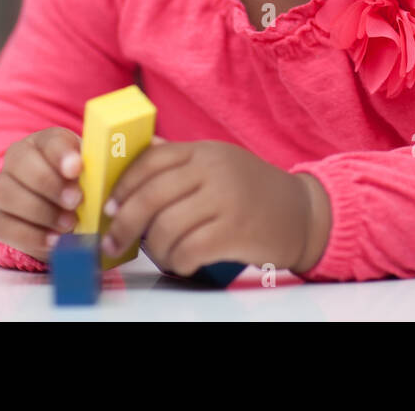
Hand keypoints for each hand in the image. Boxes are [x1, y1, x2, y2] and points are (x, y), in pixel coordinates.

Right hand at [0, 127, 82, 260]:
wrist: (63, 212)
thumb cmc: (83, 186)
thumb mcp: (92, 174)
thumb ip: (95, 172)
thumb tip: (104, 178)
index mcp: (45, 142)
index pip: (49, 140)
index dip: (61, 154)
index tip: (77, 169)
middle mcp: (18, 159)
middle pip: (21, 164)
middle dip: (50, 184)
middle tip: (76, 201)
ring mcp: (4, 188)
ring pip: (8, 194)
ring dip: (41, 211)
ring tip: (70, 223)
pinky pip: (4, 226)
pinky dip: (31, 235)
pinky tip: (54, 241)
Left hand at [100, 139, 326, 276]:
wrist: (305, 214)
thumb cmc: (254, 193)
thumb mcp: (221, 165)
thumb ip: (182, 164)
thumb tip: (134, 161)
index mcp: (206, 152)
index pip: (152, 158)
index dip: (124, 183)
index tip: (109, 205)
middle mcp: (215, 170)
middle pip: (151, 195)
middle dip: (123, 222)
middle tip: (113, 241)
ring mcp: (227, 200)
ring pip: (165, 227)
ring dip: (154, 249)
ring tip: (161, 255)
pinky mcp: (236, 231)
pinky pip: (188, 250)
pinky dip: (177, 262)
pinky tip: (183, 263)